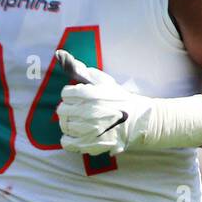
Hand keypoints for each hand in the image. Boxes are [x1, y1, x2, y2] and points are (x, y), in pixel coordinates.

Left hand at [55, 50, 201, 154]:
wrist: (139, 121)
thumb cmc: (121, 100)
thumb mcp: (105, 82)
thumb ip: (85, 72)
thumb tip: (63, 56)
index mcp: (89, 95)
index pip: (65, 94)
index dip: (70, 95)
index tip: (77, 97)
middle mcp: (87, 112)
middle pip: (62, 110)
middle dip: (68, 109)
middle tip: (77, 110)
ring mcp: (88, 130)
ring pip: (64, 126)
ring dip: (69, 123)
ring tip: (79, 122)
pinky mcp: (90, 144)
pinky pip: (68, 143)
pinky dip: (68, 139)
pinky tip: (76, 135)